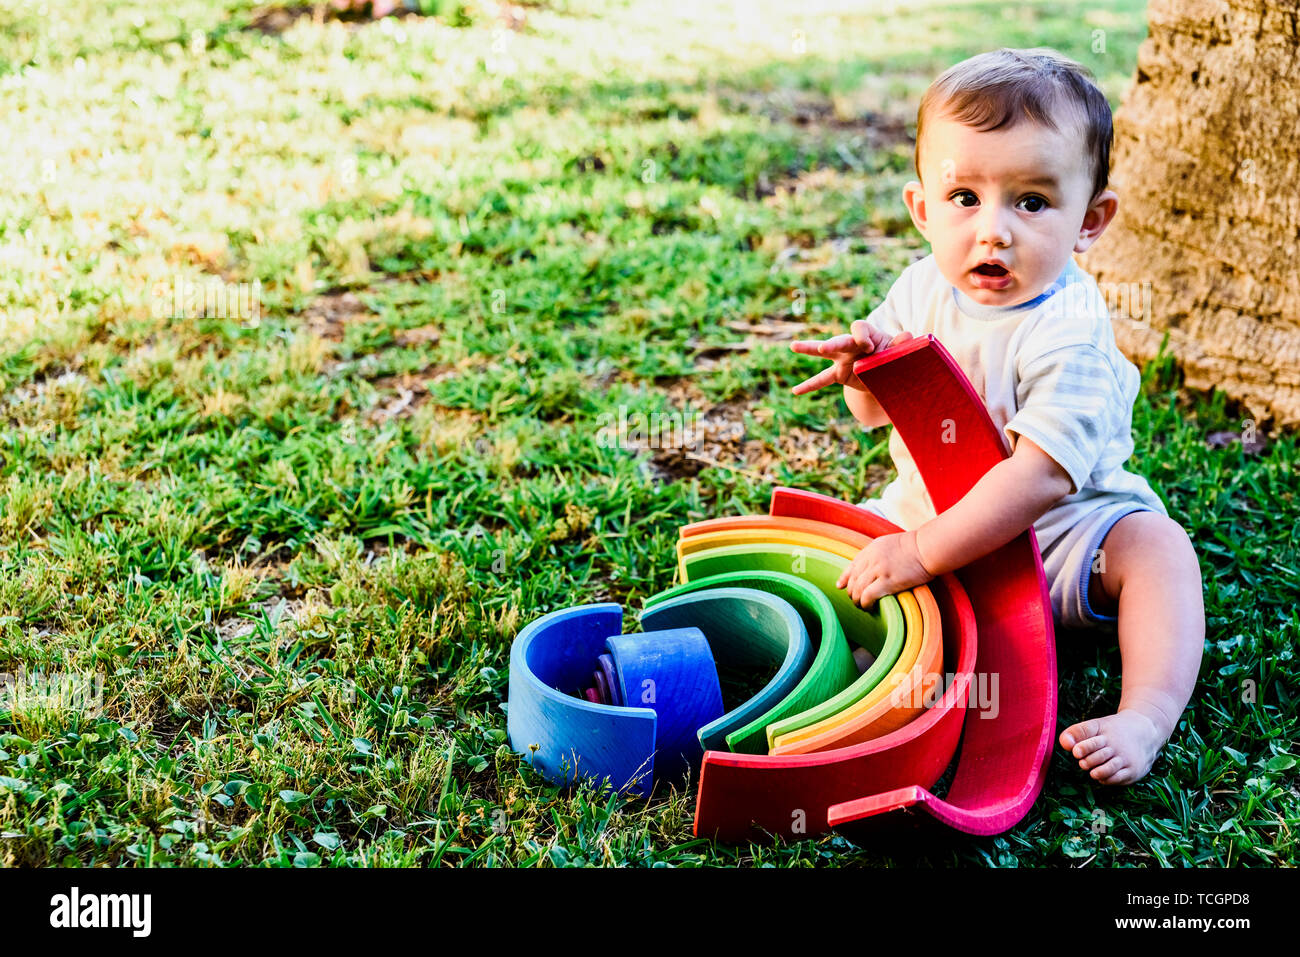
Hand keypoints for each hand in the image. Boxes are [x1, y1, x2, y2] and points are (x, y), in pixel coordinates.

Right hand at [789, 321, 913, 395]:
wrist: (890, 374)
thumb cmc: (894, 356)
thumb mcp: (899, 351)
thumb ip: (901, 344)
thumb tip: (908, 336)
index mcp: (867, 334)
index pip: (860, 329)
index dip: (862, 337)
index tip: (868, 347)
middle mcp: (852, 344)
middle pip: (840, 340)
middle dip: (832, 344)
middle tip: (823, 347)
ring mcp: (842, 358)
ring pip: (824, 352)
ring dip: (809, 348)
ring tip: (794, 345)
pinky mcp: (838, 373)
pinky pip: (822, 380)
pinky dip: (809, 385)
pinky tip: (795, 391)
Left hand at [836, 529, 934, 608]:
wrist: (928, 547)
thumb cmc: (916, 547)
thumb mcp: (891, 543)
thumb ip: (879, 553)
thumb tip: (872, 566)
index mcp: (871, 549)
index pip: (852, 565)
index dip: (845, 577)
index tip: (840, 586)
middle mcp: (872, 559)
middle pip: (853, 579)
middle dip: (851, 592)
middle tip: (855, 600)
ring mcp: (879, 570)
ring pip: (858, 589)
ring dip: (857, 600)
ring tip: (861, 606)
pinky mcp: (888, 581)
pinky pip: (868, 595)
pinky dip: (865, 603)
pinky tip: (869, 608)